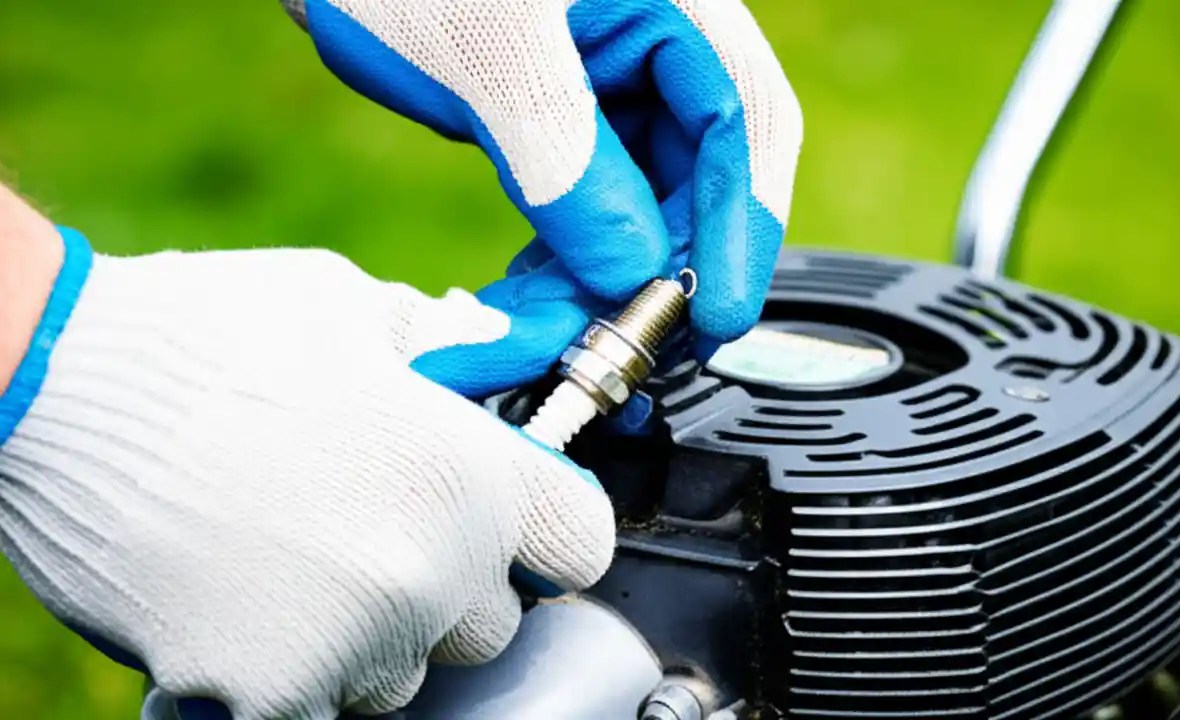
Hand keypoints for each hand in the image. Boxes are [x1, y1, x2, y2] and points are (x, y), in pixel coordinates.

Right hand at [0, 229, 613, 718]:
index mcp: (468, 476)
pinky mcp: (263, 692)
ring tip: (296, 552)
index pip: (582, 543)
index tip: (521, 516)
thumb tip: (498, 354)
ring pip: (403, 673)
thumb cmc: (207, 333)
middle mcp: (427, 573)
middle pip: (492, 621)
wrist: (54, 382)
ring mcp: (346, 646)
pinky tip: (245, 594)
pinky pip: (315, 700)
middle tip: (376, 519)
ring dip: (371, 631)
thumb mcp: (351, 307)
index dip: (551, 524)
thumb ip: (448, 347)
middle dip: (451, 579)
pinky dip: (291, 663)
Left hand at [283, 0, 803, 387]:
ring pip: (639, 210)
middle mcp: (653, 46)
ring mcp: (604, 88)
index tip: (715, 318)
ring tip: (543, 343)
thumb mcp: (489, 52)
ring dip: (598, 287)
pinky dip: (560, 265)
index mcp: (672, 4)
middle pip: (698, 182)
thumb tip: (631, 274)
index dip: (742, 228)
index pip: (744, 121)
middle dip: (656, 277)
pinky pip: (583, 210)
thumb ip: (567, 163)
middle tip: (613, 354)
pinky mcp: (556, 124)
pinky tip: (525, 305)